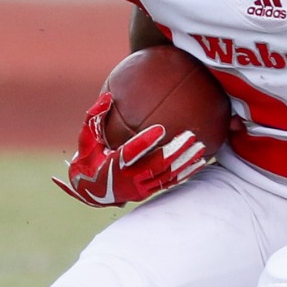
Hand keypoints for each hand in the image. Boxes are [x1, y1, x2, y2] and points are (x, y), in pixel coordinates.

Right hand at [52, 91, 207, 207]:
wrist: (91, 191)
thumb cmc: (89, 158)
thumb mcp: (86, 139)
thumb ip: (94, 117)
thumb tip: (107, 95)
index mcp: (112, 165)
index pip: (131, 153)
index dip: (146, 142)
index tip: (161, 128)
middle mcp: (128, 180)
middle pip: (156, 165)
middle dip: (175, 151)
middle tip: (191, 136)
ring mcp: (140, 188)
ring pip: (167, 175)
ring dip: (185, 162)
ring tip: (200, 147)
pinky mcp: (148, 191)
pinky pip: (171, 183)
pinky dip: (186, 173)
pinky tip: (201, 162)